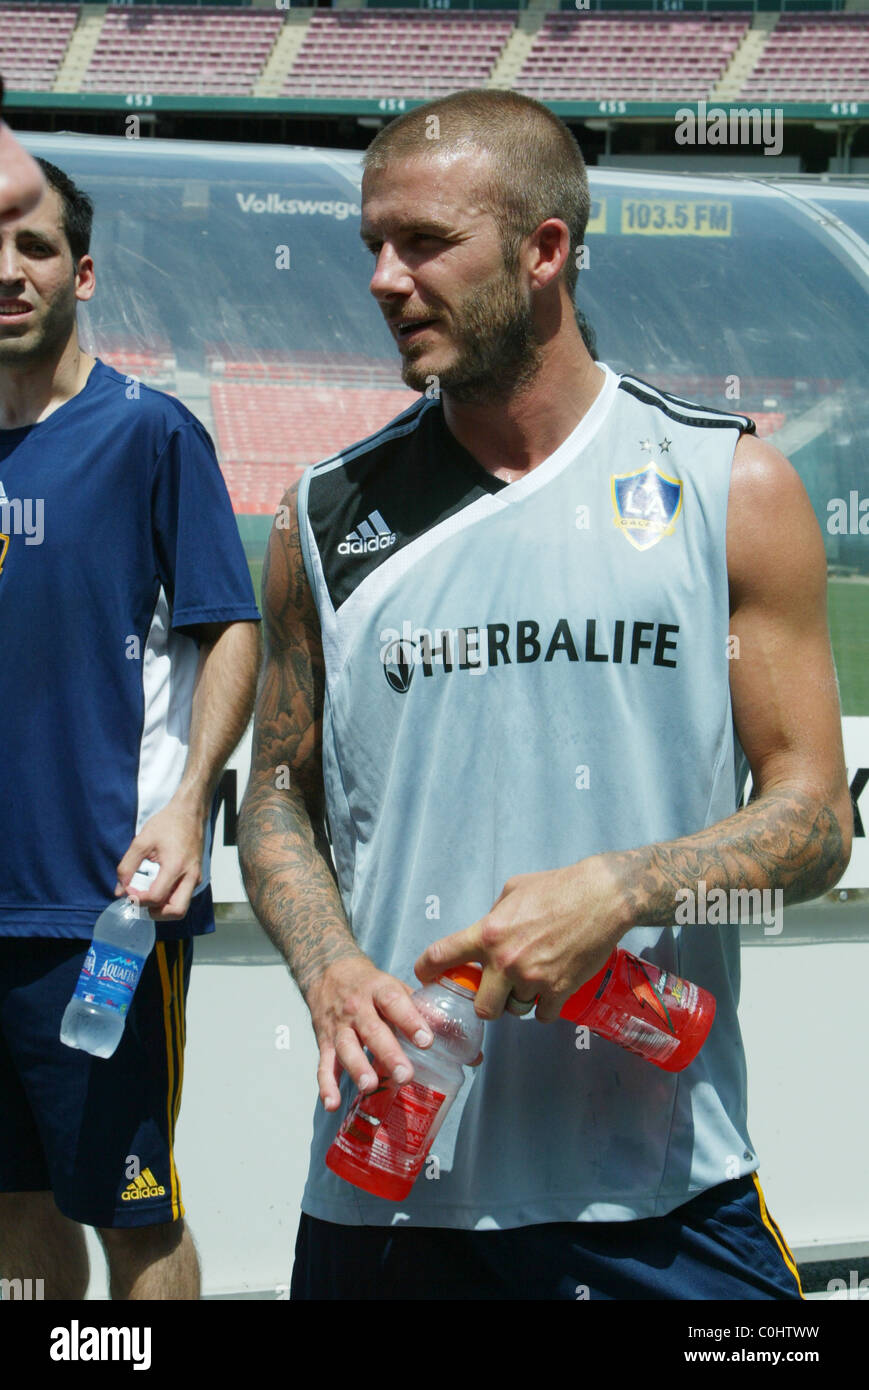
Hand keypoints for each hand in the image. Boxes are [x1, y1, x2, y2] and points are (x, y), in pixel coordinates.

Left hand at [115, 797, 204, 919]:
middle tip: (141, 904)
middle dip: (156, 914)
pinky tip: (157, 887)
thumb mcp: (141, 841)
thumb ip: (127, 867)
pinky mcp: (196, 876)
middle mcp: (189, 876)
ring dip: (164, 909)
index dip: (138, 900)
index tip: (128, 890)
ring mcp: (195, 877)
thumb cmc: (168, 823)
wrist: (190, 812)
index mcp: (175, 866)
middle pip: (177, 911)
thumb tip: (120, 890)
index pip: (156, 897)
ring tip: (148, 897)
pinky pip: (183, 896)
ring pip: (182, 907)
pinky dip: (169, 899)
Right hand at [306, 955, 437, 1111]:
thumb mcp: (394, 986)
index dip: (410, 1020)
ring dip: (357, 1068)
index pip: (394, 1002)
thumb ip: (419, 1009)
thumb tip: (452, 1033)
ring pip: (346, 1047)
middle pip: (372, 1030)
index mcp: (378, 989)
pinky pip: (324, 1065)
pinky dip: (326, 1085)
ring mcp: (339, 1026)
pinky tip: (332, 1104)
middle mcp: (357, 1008)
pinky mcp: (323, 1042)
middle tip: (405, 1075)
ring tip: (369, 1087)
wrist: (328, 971)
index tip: (426, 1041)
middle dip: (388, 1054)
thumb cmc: (370, 985)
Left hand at [414, 857, 629, 1022]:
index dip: (426, 970)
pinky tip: (550, 992)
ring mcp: (533, 979)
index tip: (424, 977)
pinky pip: (542, 1015)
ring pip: (515, 1011)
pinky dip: (544, 1007)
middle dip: (487, 1003)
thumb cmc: (556, 888)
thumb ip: (493, 917)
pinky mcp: (560, 990)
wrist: (601, 898)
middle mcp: (505, 960)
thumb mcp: (512, 891)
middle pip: (482, 1007)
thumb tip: (484, 935)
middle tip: (496, 992)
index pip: (442, 956)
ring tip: (531, 983)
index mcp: (488, 933)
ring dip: (519, 1002)